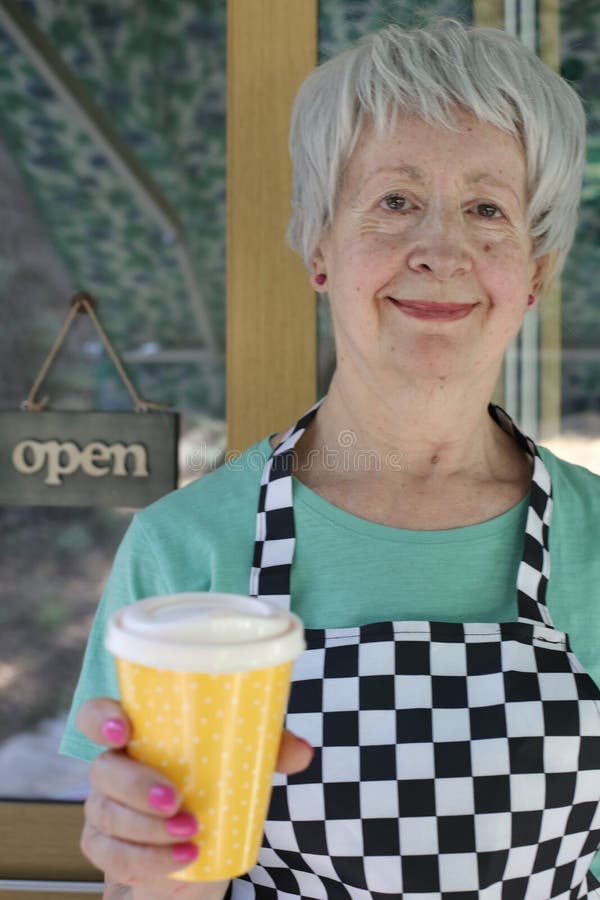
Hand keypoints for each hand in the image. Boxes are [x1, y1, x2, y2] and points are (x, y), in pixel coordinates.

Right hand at [77, 698, 312, 897]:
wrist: (199, 847)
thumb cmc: (213, 783)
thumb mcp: (241, 759)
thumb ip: (268, 747)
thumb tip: (302, 752)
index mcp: (139, 733)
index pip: (98, 715)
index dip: (101, 718)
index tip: (124, 730)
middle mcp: (113, 767)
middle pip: (103, 769)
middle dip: (135, 786)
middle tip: (175, 800)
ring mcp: (105, 809)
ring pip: (106, 815)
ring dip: (146, 829)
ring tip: (190, 833)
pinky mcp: (108, 849)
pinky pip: (113, 856)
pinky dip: (148, 860)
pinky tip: (182, 860)